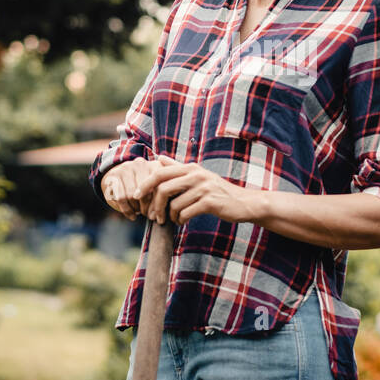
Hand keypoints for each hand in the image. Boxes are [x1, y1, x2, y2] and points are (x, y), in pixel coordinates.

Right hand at [99, 158, 159, 220]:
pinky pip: (120, 198)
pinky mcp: (113, 177)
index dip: (158, 201)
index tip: (158, 212)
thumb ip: (158, 195)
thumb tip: (155, 215)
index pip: (158, 185)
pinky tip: (132, 215)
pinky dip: (127, 210)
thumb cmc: (141, 186)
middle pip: (145, 191)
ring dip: (136, 208)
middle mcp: (139, 164)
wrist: (118, 177)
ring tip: (139, 212)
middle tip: (147, 214)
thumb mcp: (154, 186)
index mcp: (153, 165)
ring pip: (131, 195)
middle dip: (146, 206)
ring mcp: (125, 169)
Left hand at [134, 154, 259, 225]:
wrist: (243, 203)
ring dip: (169, 216)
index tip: (136, 196)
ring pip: (174, 204)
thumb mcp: (198, 176)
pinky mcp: (210, 202)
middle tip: (153, 217)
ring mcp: (204, 188)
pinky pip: (185, 213)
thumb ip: (177, 167)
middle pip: (163, 188)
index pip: (160, 172)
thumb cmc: (217, 191)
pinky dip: (180, 220)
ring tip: (173, 220)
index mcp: (191, 168)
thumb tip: (158, 157)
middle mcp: (196, 175)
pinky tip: (182, 222)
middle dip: (154, 205)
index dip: (145, 184)